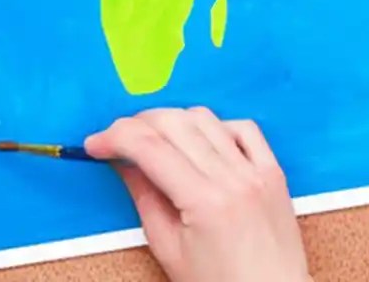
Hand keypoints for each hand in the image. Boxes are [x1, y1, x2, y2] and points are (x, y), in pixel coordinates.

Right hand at [85, 108, 308, 281]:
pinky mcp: (272, 171)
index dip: (114, 137)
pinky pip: (243, 127)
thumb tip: (124, 164)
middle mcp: (233, 178)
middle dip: (136, 123)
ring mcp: (256, 171)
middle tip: (118, 139)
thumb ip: (144, 199)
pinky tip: (201, 141)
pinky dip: (216, 126)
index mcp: (204, 201)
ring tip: (156, 140)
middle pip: (173, 122)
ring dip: (172, 120)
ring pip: (205, 118)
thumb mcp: (169, 250)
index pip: (149, 147)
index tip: (97, 143)